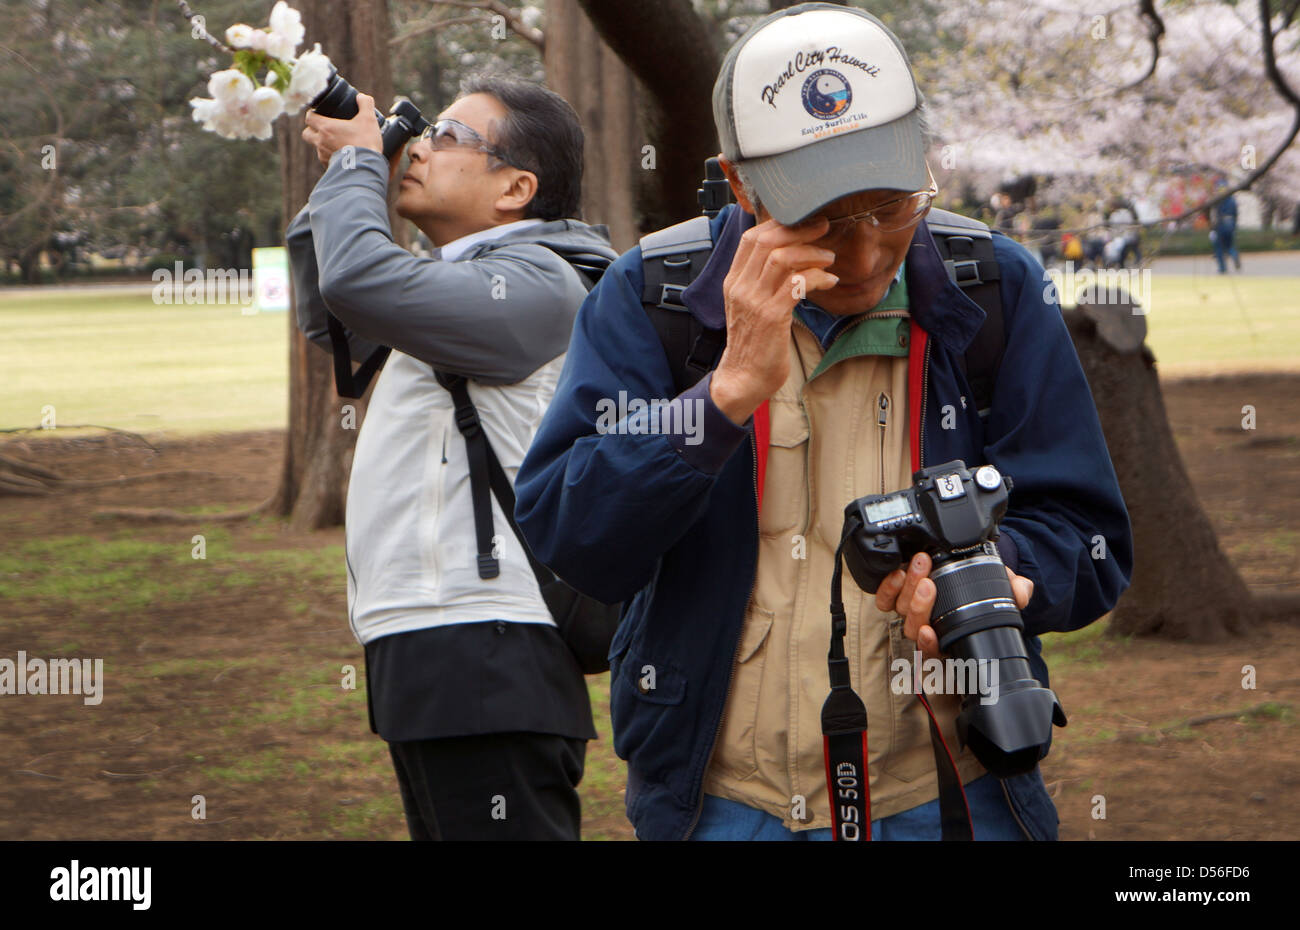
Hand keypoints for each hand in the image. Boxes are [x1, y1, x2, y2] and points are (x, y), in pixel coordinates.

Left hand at [302, 91, 383, 166]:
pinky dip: (330, 157)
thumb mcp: (369, 119)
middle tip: (324, 129)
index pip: (309, 117)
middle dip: (312, 130)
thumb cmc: (365, 142)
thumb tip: (362, 97)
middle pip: (306, 133)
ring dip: (322, 144)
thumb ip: (365, 104)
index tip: (319, 114)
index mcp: (326, 127)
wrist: (366, 167)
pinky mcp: (329, 167)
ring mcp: (323, 155)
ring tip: (335, 144)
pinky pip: (325, 160)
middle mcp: (320, 141)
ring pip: (316, 148)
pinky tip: (341, 156)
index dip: (312, 114)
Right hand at [709, 216, 835, 423]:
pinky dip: (817, 277)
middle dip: (800, 230)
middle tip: (823, 229)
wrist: (743, 378)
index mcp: (733, 281)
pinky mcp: (771, 316)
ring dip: (811, 253)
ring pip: (782, 258)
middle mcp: (740, 287)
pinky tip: (830, 280)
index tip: (803, 221)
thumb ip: (762, 281)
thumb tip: (790, 257)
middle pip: (767, 241)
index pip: (751, 238)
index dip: (779, 224)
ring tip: (829, 257)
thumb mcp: (749, 305)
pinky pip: (796, 284)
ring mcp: (754, 301)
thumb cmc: (753, 343)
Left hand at [875, 552, 1033, 660]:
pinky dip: (888, 587)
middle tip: (929, 583)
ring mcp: (910, 612)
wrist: (967, 567)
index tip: (928, 632)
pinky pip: (884, 599)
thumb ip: (1015, 591)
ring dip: (908, 588)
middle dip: (919, 605)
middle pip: (913, 627)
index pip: (935, 652)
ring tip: (921, 565)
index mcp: (951, 635)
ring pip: (900, 610)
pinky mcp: (895, 596)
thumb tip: (1022, 591)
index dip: (928, 645)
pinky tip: (898, 574)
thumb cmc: (983, 586)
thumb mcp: (1003, 587)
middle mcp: (928, 627)